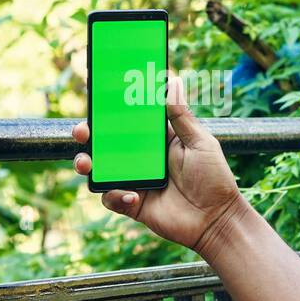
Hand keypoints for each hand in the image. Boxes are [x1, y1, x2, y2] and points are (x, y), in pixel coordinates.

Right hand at [73, 101, 247, 256]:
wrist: (217, 220)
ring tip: (86, 163)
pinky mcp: (132, 204)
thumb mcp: (200, 142)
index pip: (127, 120)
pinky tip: (132, 196)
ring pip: (99, 170)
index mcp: (156, 140)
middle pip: (105, 143)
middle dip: (87, 135)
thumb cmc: (214, 179)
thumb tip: (172, 81)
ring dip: (87, 164)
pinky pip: (110, 198)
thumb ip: (181, 115)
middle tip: (82, 131)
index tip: (96, 96)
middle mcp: (140, 159)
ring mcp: (133, 181)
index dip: (110, 110)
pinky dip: (115, 195)